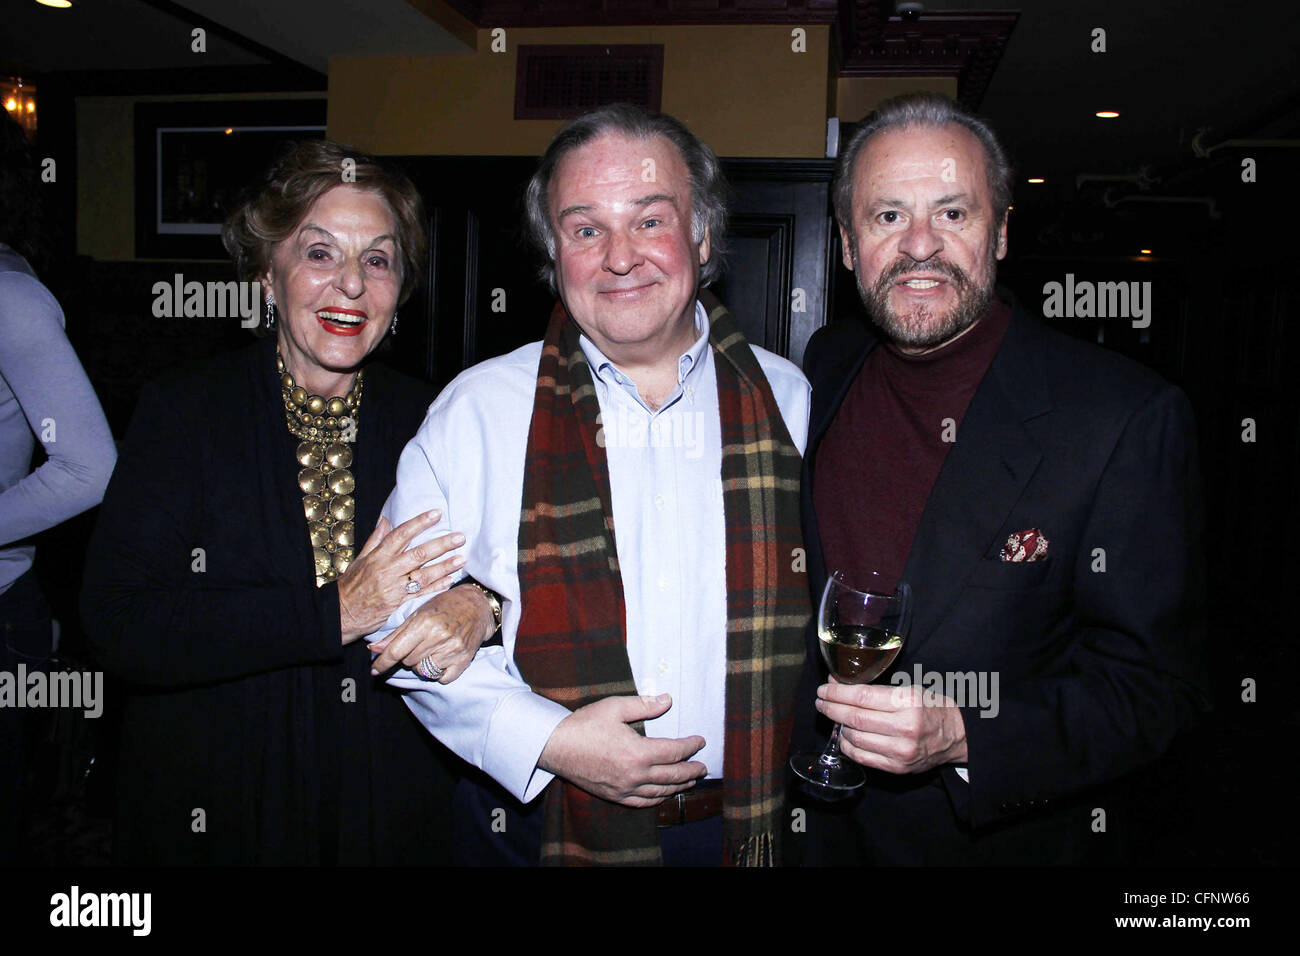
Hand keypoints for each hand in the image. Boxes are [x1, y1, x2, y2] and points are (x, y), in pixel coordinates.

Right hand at [337, 510, 465, 644]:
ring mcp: (394, 588)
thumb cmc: (351, 585)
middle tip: (460, 537)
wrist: (341, 614)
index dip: (420, 523)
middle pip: (418, 554)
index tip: (436, 514)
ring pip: (424, 575)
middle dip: (441, 545)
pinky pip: (421, 594)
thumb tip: (385, 519)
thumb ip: (375, 540)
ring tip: (461, 559)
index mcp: (378, 556)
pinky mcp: (398, 604)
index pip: (401, 534)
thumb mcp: (360, 559)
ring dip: (444, 566)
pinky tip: (450, 580)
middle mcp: (387, 570)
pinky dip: (437, 587)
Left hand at [367, 583, 493, 680]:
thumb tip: (373, 649)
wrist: (477, 605)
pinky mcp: (464, 659)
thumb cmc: (444, 606)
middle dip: (408, 655)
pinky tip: (442, 658)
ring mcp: (452, 650)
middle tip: (418, 644)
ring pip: (423, 671)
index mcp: (424, 623)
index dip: (382, 663)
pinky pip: (442, 678)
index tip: (374, 671)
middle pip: (408, 661)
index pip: (396, 651)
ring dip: (422, 664)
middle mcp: (438, 637)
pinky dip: (438, 672)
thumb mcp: (417, 614)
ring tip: (431, 649)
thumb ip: (395, 634)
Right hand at [538, 695, 707, 806]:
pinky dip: (658, 799)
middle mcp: (634, 774)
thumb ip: (644, 705)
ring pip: (660, 791)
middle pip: (673, 775)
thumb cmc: (584, 724)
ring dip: (679, 786)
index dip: (691, 746)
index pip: (674, 752)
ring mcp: (624, 788)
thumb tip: (667, 700)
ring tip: (691, 780)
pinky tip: (664, 795)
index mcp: (638, 752)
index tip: (700, 741)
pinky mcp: (614, 795)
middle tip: (704, 766)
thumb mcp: (615, 707)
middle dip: (692, 770)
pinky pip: (642, 802)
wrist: (555, 747)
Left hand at [816, 677, 967, 773]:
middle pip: (855, 718)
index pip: (862, 696)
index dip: (837, 693)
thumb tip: (837, 683)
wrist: (957, 736)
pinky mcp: (897, 768)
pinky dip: (848, 746)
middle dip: (831, 708)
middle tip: (820, 702)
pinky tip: (844, 736)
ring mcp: (900, 751)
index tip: (823, 690)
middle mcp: (904, 727)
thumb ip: (874, 688)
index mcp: (908, 702)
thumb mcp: (908, 689)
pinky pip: (862, 757)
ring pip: (855, 738)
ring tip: (833, 717)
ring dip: (838, 727)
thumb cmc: (931, 708)